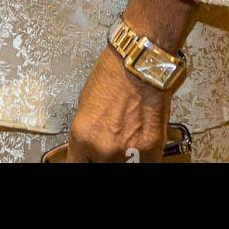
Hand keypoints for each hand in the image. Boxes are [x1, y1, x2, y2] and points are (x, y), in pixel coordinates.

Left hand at [66, 46, 172, 162]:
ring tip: (126, 135)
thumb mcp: (86, 103)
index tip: (87, 158)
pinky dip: (143, 154)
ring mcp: (128, 151)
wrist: (141, 63)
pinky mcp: (151, 149)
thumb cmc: (114, 73)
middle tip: (110, 140)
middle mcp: (103, 147)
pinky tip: (140, 137)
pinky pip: (145, 162)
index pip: (76, 165)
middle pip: (99, 165)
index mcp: (82, 136)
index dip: (83, 160)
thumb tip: (89, 145)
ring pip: (121, 165)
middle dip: (102, 156)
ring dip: (123, 155)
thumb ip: (88, 131)